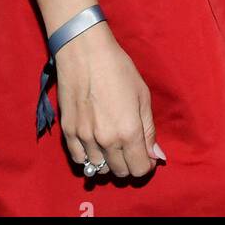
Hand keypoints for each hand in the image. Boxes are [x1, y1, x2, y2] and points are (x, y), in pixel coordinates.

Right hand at [54, 22, 164, 178]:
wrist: (85, 53)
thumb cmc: (118, 69)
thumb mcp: (142, 96)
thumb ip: (149, 130)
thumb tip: (156, 156)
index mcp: (129, 132)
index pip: (140, 169)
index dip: (146, 165)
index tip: (146, 155)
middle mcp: (107, 141)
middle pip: (120, 172)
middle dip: (129, 164)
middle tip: (130, 148)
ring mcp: (85, 138)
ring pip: (99, 169)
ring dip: (109, 162)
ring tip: (112, 145)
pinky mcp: (68, 132)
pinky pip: (79, 160)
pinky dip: (88, 158)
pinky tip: (94, 146)